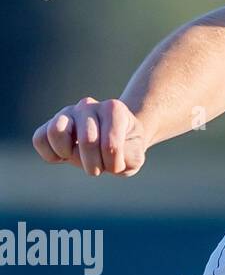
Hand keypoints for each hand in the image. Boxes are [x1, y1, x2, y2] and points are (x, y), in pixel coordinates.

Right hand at [31, 96, 149, 176]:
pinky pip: (39, 139)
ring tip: (78, 158)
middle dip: (93, 165)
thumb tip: (107, 156)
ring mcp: (67, 112)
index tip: (117, 166)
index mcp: (113, 109)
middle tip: (98, 169)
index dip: (113, 164)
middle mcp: (89, 105)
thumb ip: (128, 158)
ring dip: (68, 155)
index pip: (110, 144)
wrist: (117, 138)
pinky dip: (50, 154)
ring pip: (56, 131)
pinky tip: (64, 156)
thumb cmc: (126, 147)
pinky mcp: (50, 123)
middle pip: (87, 140)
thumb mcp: (135, 157)